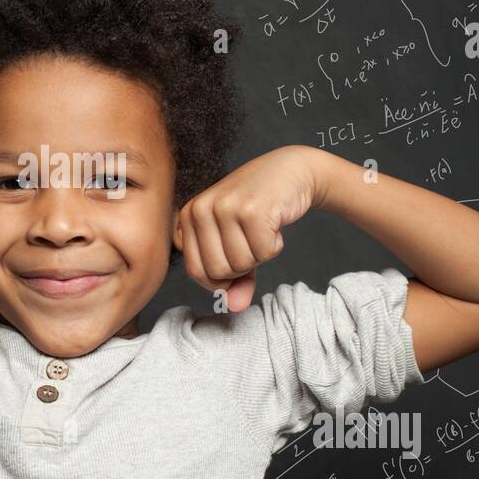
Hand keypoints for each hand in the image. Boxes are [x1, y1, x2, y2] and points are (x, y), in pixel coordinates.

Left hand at [172, 145, 326, 311]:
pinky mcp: (252, 209)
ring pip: (241, 264)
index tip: (237, 257)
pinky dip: (275, 245)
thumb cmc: (259, 208)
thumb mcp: (237, 242)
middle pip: (218, 272)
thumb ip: (234, 278)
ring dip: (260, 254)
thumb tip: (234, 307)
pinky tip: (274, 223)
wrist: (290, 171)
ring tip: (262, 228)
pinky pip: (264, 253)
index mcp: (188, 216)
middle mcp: (201, 209)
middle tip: (252, 240)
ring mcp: (225, 207)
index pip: (196, 272)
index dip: (222, 277)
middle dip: (243, 267)